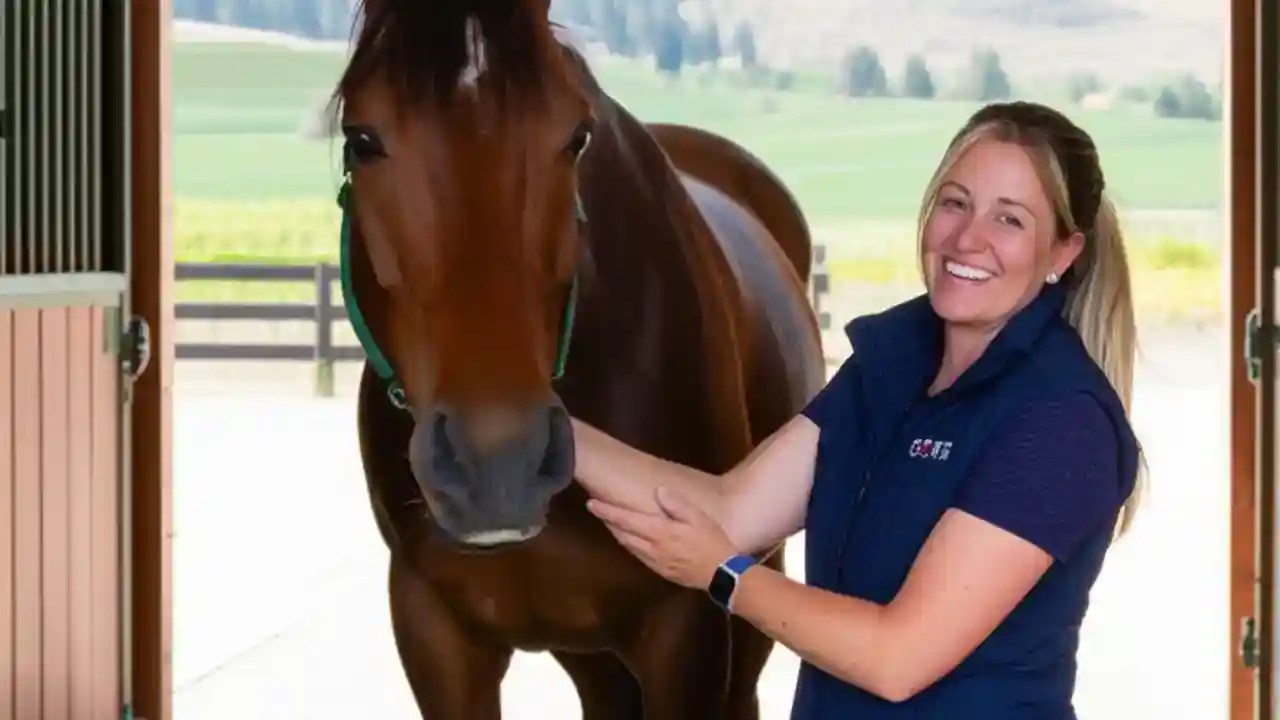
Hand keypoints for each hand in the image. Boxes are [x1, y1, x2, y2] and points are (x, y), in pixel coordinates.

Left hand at [587, 485, 737, 589]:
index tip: (591, 503)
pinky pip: (638, 556)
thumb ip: (677, 505)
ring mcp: (655, 562)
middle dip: (609, 521)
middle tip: (598, 510)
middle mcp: (652, 548)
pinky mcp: (660, 571)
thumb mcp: (699, 518)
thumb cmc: (712, 542)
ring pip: (628, 546)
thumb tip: (659, 491)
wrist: (721, 574)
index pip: (627, 520)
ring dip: (617, 533)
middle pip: (622, 534)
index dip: (607, 511)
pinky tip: (631, 540)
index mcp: (660, 532)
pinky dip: (629, 545)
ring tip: (611, 522)